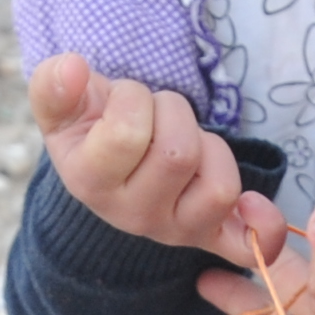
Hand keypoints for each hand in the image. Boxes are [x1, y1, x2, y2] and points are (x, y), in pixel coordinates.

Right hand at [29, 55, 263, 262]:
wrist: (109, 166)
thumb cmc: (91, 129)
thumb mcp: (62, 108)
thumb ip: (53, 86)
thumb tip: (70, 67)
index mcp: (90, 184)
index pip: (127, 133)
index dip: (133, 98)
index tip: (122, 101)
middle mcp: (133, 217)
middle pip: (179, 155)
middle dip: (174, 114)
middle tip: (156, 117)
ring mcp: (175, 231)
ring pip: (219, 186)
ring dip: (210, 147)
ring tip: (185, 141)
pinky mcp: (210, 236)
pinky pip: (247, 247)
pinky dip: (261, 227)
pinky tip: (253, 203)